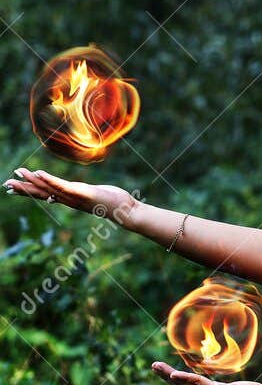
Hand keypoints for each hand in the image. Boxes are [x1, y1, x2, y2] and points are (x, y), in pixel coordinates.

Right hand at [4, 166, 137, 224]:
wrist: (126, 212)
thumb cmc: (111, 202)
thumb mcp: (90, 196)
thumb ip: (77, 194)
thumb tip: (64, 193)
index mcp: (69, 199)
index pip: (44, 194)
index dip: (28, 191)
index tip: (13, 188)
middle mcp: (69, 200)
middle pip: (42, 193)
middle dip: (24, 189)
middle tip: (6, 184)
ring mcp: (75, 198)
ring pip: (49, 188)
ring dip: (33, 181)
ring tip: (18, 174)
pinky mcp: (83, 194)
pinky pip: (63, 186)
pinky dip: (50, 180)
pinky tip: (39, 173)